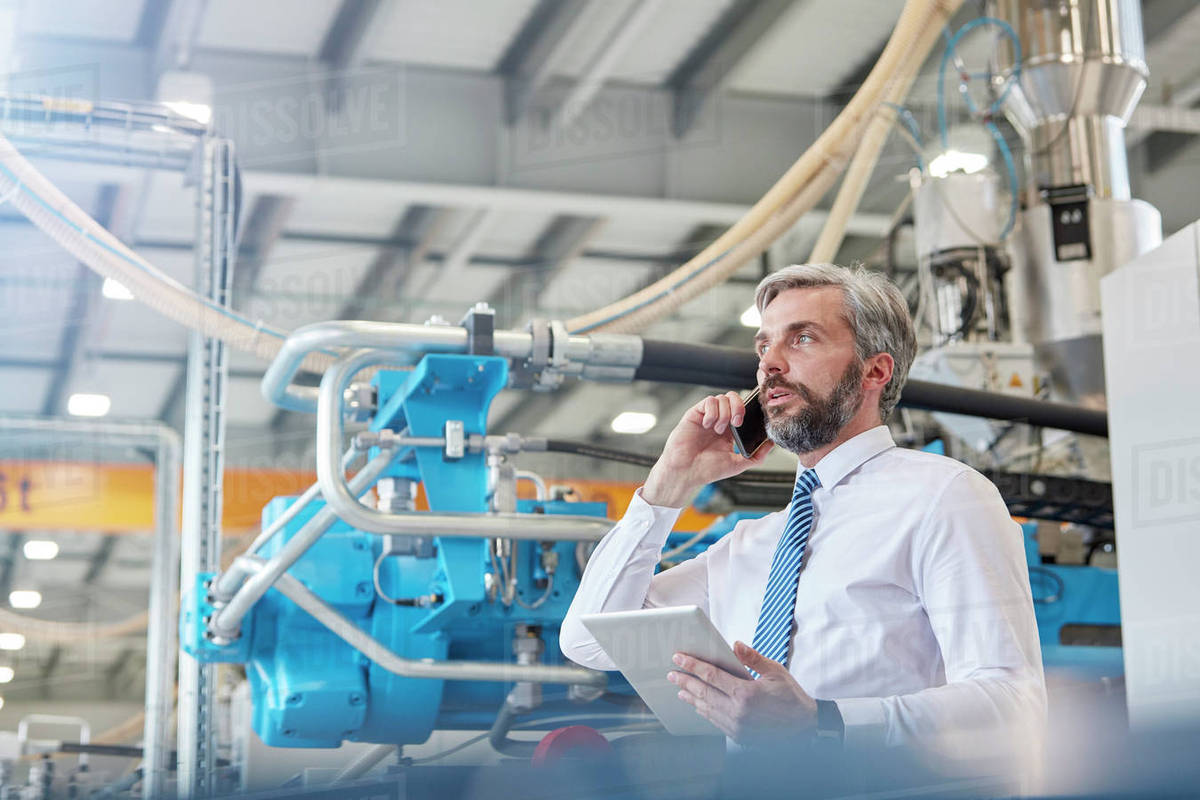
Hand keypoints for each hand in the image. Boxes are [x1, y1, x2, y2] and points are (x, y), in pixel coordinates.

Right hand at [641, 392, 773, 506]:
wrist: (686, 473)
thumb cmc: (706, 470)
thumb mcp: (737, 464)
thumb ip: (756, 456)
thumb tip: (772, 444)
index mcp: (730, 430)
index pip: (743, 410)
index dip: (749, 410)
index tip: (751, 419)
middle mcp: (719, 421)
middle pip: (734, 398)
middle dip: (739, 407)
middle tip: (737, 422)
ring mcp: (707, 416)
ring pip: (722, 398)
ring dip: (725, 413)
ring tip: (719, 430)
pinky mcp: (695, 414)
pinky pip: (709, 401)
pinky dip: (713, 412)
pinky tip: (709, 425)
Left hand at [669, 641, 816, 745]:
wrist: (806, 727)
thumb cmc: (792, 697)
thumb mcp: (776, 672)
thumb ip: (753, 658)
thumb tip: (735, 645)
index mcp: (746, 694)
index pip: (711, 676)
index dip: (692, 665)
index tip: (678, 658)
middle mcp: (738, 712)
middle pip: (703, 693)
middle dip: (685, 681)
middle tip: (671, 673)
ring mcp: (737, 727)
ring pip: (707, 709)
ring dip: (691, 698)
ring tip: (680, 688)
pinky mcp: (739, 736)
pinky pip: (716, 721)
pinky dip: (704, 711)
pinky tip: (698, 704)